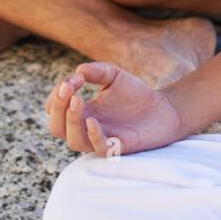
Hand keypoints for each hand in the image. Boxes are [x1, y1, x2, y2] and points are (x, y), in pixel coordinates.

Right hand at [45, 61, 187, 155]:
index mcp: (83, 111)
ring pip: (74, 141)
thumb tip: (79, 70)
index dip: (57, 95)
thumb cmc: (137, 94)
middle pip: (57, 127)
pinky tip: (94, 120)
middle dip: (58, 108)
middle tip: (67, 89)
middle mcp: (87, 128)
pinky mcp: (118, 147)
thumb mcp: (114, 75)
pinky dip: (93, 136)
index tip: (74, 79)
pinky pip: (99, 149)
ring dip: (71, 121)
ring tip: (77, 100)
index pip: (55, 109)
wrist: (165, 108)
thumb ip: (97, 71)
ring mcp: (101, 139)